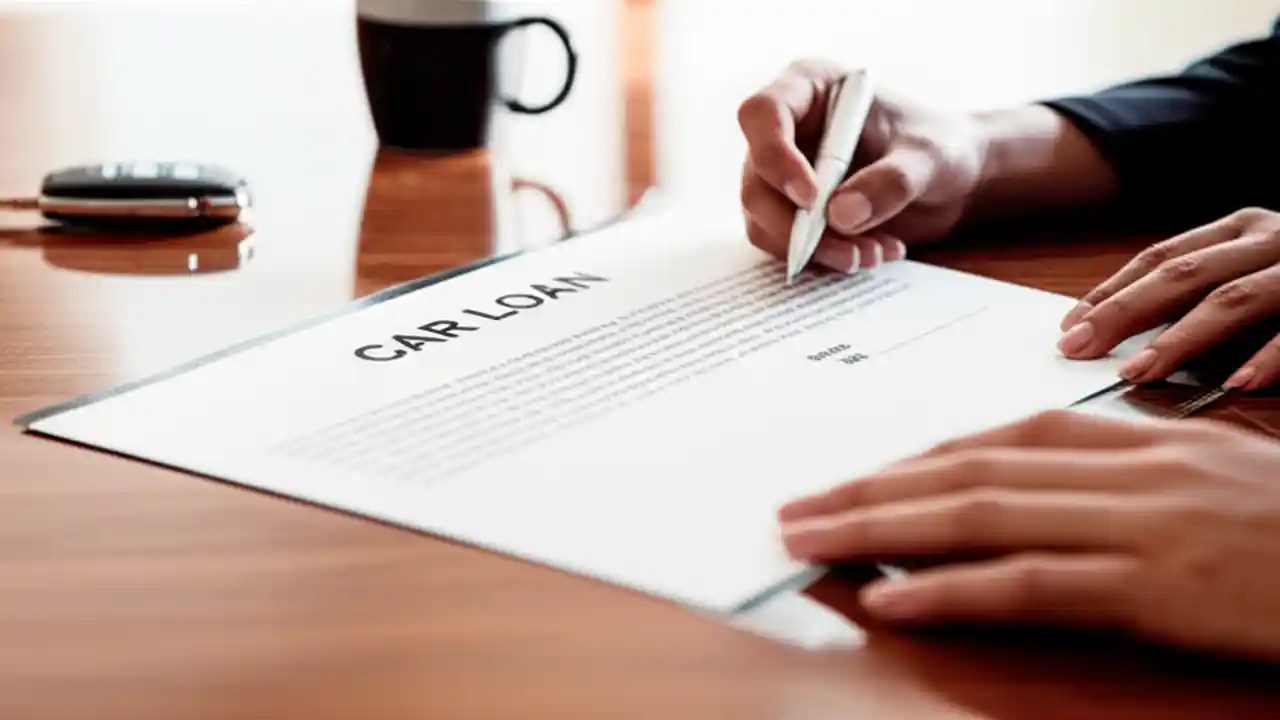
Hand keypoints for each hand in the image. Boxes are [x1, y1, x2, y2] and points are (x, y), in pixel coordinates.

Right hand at [737, 60, 986, 273]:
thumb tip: (841, 216)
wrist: (951, 181)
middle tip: (850, 251)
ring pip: (764, 221)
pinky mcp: (789, 212)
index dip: (776, 157)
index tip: (812, 198)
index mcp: (810, 88)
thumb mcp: (929, 158)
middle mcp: (786, 130)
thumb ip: (892, 181)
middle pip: (757, 181)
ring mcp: (782, 174)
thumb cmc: (939, 148)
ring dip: (815, 250)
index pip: (762, 114)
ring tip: (874, 254)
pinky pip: (785, 244)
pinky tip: (872, 253)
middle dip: (798, 226)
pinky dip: (823, 259)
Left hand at [778, 410, 1279, 661]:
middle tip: (795, 506)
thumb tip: (1032, 489)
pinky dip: (950, 590)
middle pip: (970, 468)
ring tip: (809, 540)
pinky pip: (1029, 584)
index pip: (1001, 437)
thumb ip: (1124, 479)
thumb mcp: (1208, 486)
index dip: (917, 458)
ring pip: (982, 514)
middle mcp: (1129, 470)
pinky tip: (890, 597)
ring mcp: (1141, 526)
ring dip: (881, 527)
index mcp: (1139, 440)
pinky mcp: (1156, 589)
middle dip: (872, 488)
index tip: (854, 477)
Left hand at [1058, 207, 1279, 390]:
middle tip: (1078, 349)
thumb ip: (1204, 295)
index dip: (1112, 291)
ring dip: (1179, 339)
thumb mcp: (1254, 271)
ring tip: (1135, 373)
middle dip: (1125, 312)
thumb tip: (1128, 336)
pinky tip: (1235, 383)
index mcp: (1239, 230)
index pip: (1161, 257)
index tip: (1069, 326)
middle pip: (1184, 273)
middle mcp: (1267, 238)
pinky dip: (1266, 357)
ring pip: (1234, 298)